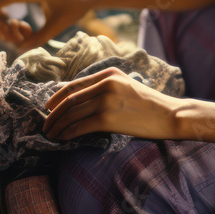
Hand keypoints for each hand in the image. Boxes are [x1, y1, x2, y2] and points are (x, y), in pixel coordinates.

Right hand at [0, 0, 92, 51]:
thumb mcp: (58, 26)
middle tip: (9, 34)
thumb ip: (39, 37)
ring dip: (3, 21)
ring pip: (0, 2)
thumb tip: (19, 49)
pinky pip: (8, 5)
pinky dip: (9, 19)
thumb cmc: (74, 9)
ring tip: (23, 31)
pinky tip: (24, 28)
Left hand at [43, 67, 182, 140]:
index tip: (48, 107)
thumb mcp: (126, 86)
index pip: (74, 85)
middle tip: (44, 125)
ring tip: (50, 134)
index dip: (57, 97)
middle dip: (53, 114)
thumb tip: (79, 101)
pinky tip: (62, 139)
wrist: (169, 115)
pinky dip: (66, 133)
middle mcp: (105, 83)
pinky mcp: (107, 118)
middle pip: (69, 100)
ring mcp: (105, 100)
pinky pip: (79, 126)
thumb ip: (105, 88)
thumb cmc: (149, 105)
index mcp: (108, 74)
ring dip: (57, 126)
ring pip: (71, 114)